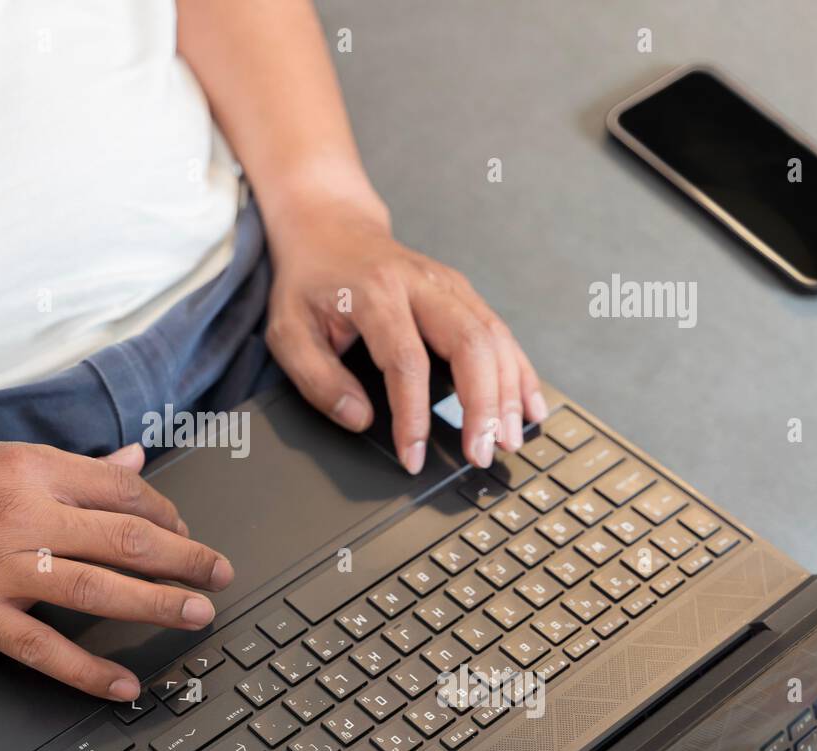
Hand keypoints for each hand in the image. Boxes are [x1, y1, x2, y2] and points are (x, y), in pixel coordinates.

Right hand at [0, 441, 232, 700]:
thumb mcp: (11, 459)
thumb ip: (78, 469)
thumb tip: (136, 461)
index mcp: (35, 470)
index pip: (123, 490)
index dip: (166, 512)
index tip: (185, 531)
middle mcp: (24, 518)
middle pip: (125, 538)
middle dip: (184, 558)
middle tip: (219, 573)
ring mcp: (4, 570)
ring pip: (98, 590)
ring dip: (157, 604)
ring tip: (197, 613)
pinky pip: (46, 649)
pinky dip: (89, 671)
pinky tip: (126, 684)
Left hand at [263, 195, 545, 472]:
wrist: (329, 228)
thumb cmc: (308, 283)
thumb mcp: (287, 331)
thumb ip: (317, 379)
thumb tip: (358, 419)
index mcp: (376, 293)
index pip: (405, 362)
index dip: (414, 415)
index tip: (414, 456)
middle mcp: (421, 283)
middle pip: (470, 344)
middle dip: (483, 405)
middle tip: (483, 453)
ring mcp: (449, 285)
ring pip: (495, 338)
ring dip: (508, 393)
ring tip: (509, 440)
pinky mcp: (464, 293)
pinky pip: (501, 333)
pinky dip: (520, 372)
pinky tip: (529, 407)